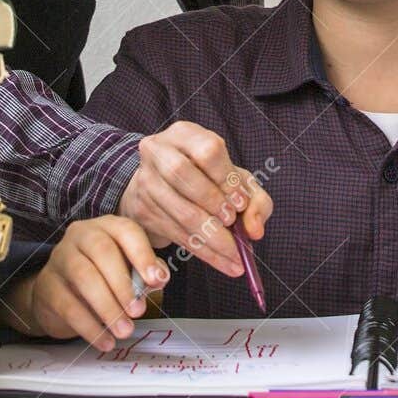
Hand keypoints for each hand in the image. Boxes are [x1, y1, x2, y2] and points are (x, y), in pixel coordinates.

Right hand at [17, 215, 166, 351]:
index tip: (157, 280)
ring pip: (84, 278)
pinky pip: (68, 306)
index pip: (126, 231)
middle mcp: (81, 235)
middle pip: (103, 252)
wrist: (58, 291)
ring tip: (125, 331)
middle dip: (123, 285)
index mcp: (107, 226)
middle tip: (139, 312)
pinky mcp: (47, 285)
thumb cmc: (101, 275)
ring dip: (108, 307)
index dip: (143, 255)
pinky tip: (105, 341)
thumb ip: (144, 271)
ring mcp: (60, 258)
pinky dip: (90, 327)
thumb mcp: (125, 269)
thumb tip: (160, 278)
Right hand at [118, 121, 271, 276]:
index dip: (225, 177)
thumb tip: (254, 230)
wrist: (163, 186)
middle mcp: (158, 151)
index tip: (240, 202)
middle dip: (213, 203)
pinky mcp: (142, 210)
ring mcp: (145, 180)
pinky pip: (175, 234)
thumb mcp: (235, 178)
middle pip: (182, 174)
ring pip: (180, 211)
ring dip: (212, 237)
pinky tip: (224, 263)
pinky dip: (204, 252)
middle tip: (233, 223)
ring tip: (236, 254)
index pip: (206, 149)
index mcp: (184, 134)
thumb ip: (255, 200)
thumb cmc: (207, 178)